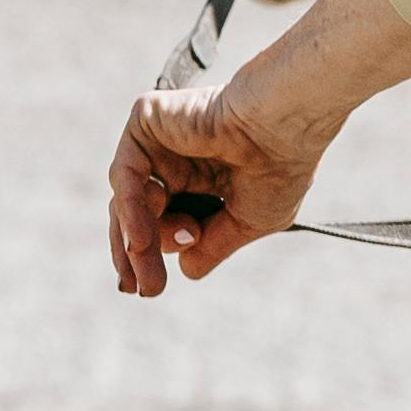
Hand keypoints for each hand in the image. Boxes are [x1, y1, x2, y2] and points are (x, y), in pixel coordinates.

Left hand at [103, 0, 410, 297]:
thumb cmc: (281, 168)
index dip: (148, 255)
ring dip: (136, 239)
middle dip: (136, 254)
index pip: (159, 219)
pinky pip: (125, 174)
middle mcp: (174, 157)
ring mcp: (158, 139)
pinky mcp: (146, 120)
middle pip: (135, 213)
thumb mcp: (249, 221)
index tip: (147, 289)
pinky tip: (142, 240)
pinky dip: (130, 209)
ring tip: (148, 268)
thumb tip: (184, 270)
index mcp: (200, 178)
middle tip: (145, 289)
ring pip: (126, 198)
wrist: (285, 127)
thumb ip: (213, 245)